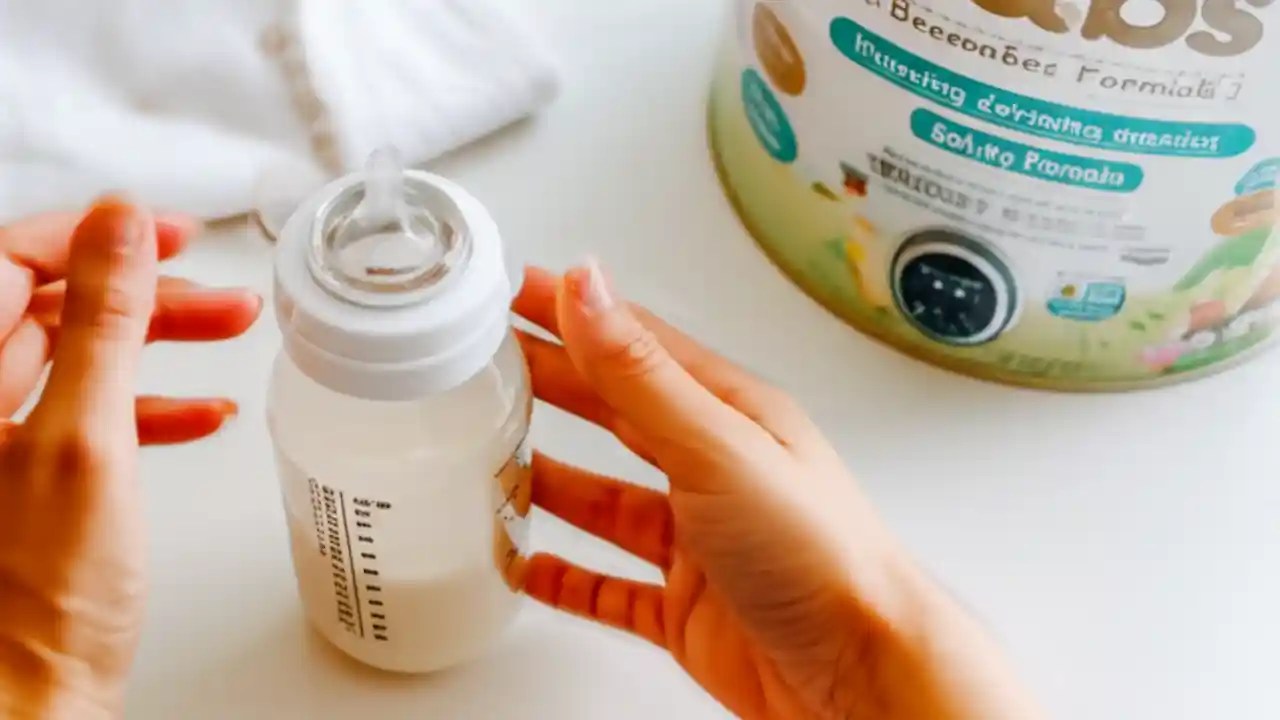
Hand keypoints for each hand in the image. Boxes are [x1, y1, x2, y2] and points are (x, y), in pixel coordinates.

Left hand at [0, 201, 260, 716]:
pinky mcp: (39, 484)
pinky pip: (95, 416)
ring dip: (160, 342)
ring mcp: (3, 445)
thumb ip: (103, 326)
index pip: (12, 264)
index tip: (160, 233)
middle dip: (144, 292)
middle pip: (56, 308)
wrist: (32, 701)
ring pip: (82, 358)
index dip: (93, 238)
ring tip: (230, 332)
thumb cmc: (38, 601)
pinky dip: (152, 407)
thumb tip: (118, 229)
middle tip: (211, 284)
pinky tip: (201, 414)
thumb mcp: (85, 439)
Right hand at [513, 263, 1040, 719]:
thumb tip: (589, 289)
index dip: (576, 315)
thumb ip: (641, 374)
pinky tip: (535, 567)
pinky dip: (565, 578)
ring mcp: (698, 543)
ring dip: (552, 479)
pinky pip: (608, 588)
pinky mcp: (686, 609)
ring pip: (606, 501)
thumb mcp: (719, 446)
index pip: (637, 347)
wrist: (862, 676)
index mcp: (731, 417)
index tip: (522, 289)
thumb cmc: (823, 556)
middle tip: (493, 358)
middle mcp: (714, 472)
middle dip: (554, 382)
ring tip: (497, 456)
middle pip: (616, 415)